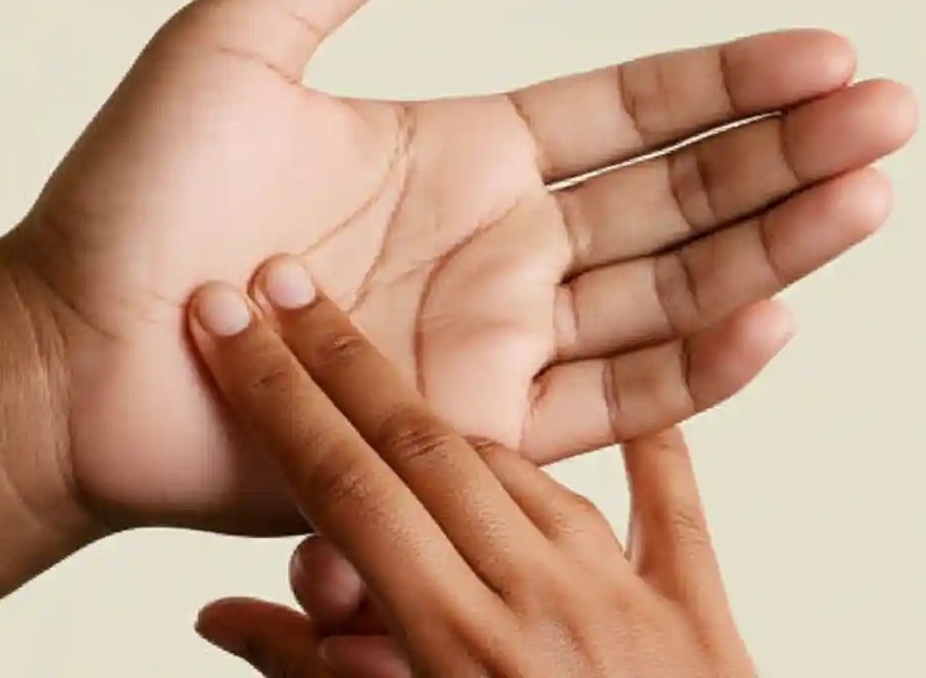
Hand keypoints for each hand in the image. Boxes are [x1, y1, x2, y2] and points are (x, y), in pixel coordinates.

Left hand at [2, 0, 916, 532]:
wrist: (74, 352)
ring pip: (665, 294)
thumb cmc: (133, 207)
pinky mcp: (472, 430)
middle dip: (786, 157)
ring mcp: (491, 341)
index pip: (627, 111)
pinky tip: (772, 314)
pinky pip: (608, 401)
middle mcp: (495, 247)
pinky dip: (696, 367)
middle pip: (673, 199)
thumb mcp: (232, 50)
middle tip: (888, 118)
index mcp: (462, 154)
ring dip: (773, 249)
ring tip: (869, 195)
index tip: (823, 53)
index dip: (726, 83)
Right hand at [189, 259, 753, 676]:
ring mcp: (632, 603)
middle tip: (284, 284)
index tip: (227, 322)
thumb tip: (221, 617)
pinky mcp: (705, 621)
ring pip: (524, 468)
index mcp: (459, 651)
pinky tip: (640, 395)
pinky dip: (654, 444)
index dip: (278, 402)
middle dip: (343, 361)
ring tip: (389, 383)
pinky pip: (674, 507)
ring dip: (450, 418)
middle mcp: (545, 605)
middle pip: (426, 447)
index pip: (345, 494)